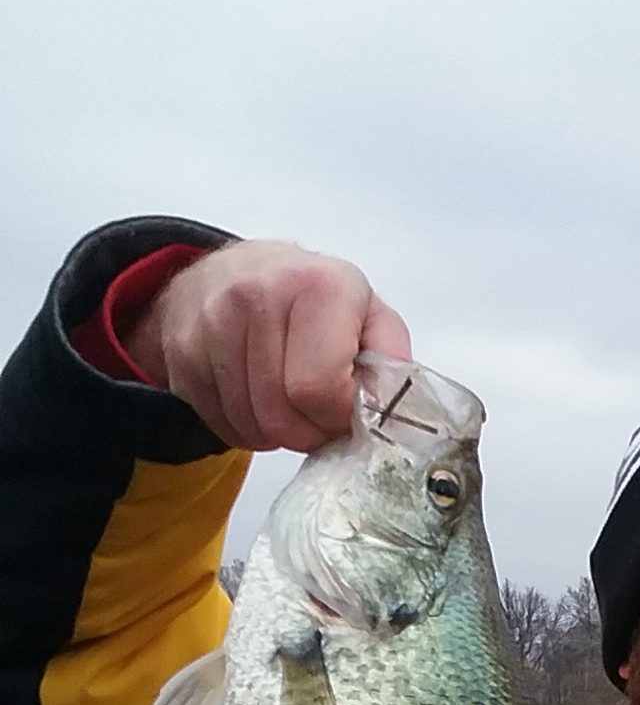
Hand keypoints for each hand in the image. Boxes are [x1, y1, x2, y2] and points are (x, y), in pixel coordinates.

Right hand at [121, 240, 412, 454]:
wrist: (234, 271)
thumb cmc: (313, 300)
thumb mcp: (369, 315)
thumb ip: (391, 364)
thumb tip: (394, 418)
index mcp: (319, 285)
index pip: (319, 390)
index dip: (336, 417)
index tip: (342, 408)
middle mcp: (258, 293)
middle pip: (282, 417)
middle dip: (307, 431)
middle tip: (315, 413)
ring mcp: (211, 321)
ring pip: (251, 427)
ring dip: (275, 432)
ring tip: (286, 400)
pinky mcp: (181, 351)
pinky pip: (220, 425)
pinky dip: (244, 427)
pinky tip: (255, 396)